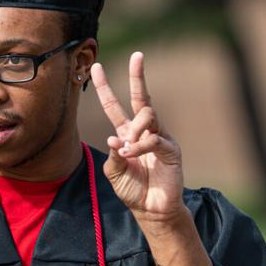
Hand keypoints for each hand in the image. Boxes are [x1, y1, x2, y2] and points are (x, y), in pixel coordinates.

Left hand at [92, 52, 186, 228]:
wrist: (150, 209)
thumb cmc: (132, 189)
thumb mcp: (113, 172)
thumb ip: (113, 155)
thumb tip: (116, 138)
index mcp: (126, 133)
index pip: (114, 106)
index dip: (105, 87)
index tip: (96, 67)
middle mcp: (143, 131)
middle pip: (141, 98)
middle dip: (138, 76)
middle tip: (137, 56)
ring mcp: (159, 137)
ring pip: (148, 116)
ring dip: (134, 130)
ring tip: (127, 148)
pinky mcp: (170, 149)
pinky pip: (154, 139)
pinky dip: (140, 146)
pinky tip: (131, 154)